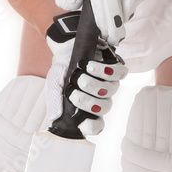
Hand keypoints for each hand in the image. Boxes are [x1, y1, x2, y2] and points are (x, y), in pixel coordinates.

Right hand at [45, 11, 127, 136]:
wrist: (66, 45)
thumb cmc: (62, 68)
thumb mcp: (54, 84)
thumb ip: (55, 100)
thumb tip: (54, 118)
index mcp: (87, 105)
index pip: (96, 124)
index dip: (92, 126)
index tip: (81, 122)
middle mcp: (101, 96)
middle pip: (104, 107)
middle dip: (88, 102)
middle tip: (73, 92)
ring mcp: (110, 82)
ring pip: (111, 90)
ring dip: (94, 84)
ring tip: (80, 75)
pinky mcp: (116, 67)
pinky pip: (118, 73)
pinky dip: (104, 70)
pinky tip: (90, 66)